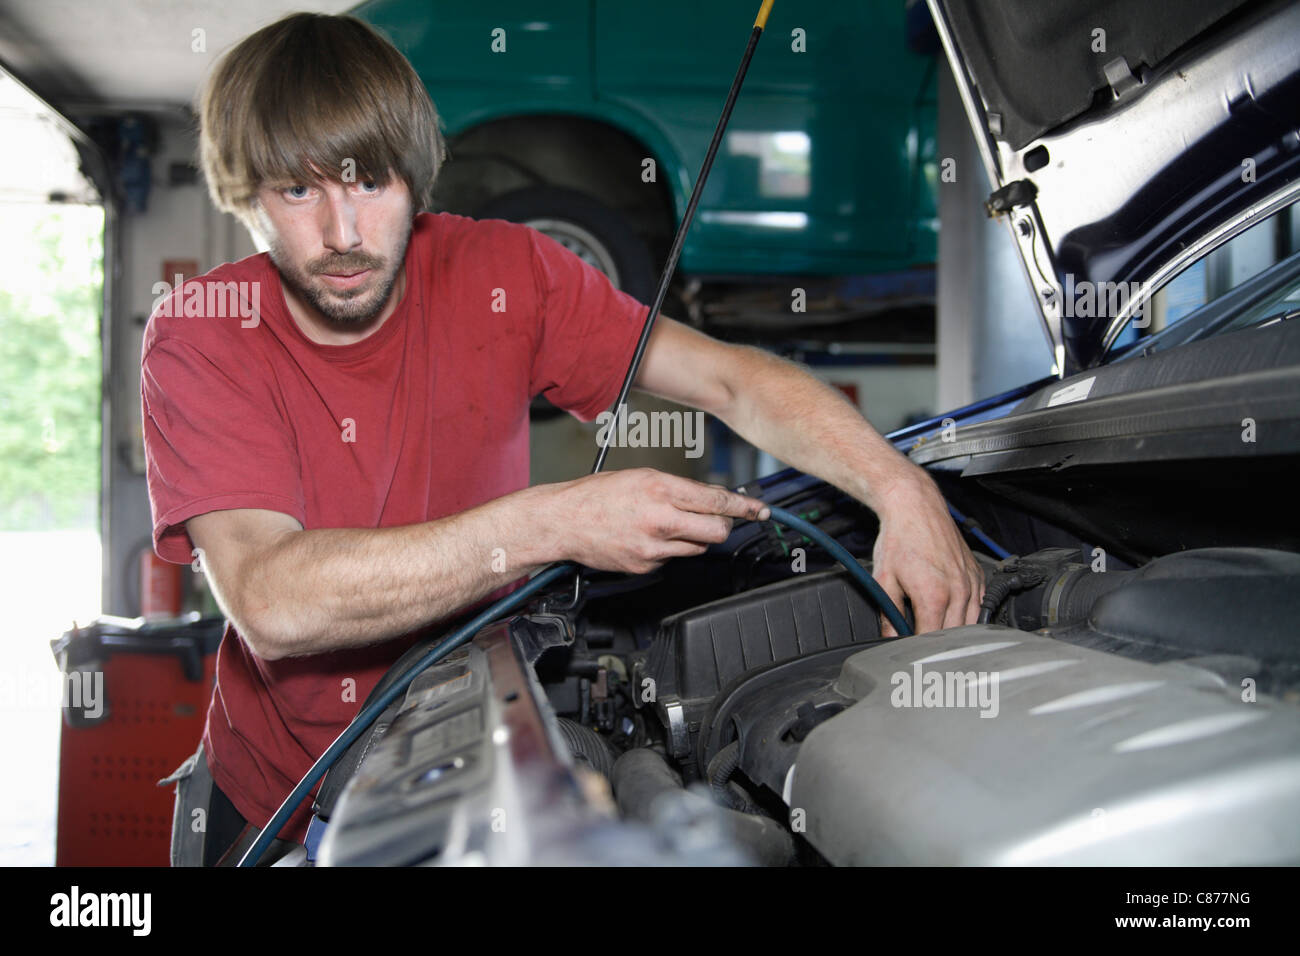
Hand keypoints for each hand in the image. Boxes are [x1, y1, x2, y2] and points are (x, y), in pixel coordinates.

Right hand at [552, 468, 769, 574]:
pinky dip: (668, 550)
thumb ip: (678, 488)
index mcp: (660, 488)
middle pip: (717, 531)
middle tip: (717, 520)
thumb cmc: (596, 495)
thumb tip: (709, 498)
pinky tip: (647, 538)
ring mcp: (652, 546)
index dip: (744, 507)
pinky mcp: (644, 565)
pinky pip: (672, 560)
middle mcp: (660, 518)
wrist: (562, 521)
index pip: (716, 500)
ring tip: (668, 525)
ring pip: (697, 548)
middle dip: (723, 526)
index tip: (760, 510)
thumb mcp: (641, 477)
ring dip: (694, 538)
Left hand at [869, 469, 984, 636]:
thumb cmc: (899, 538)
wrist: (915, 506)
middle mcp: (958, 591)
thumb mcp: (884, 579)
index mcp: (934, 596)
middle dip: (939, 647)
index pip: (931, 640)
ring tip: (941, 639)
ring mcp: (971, 582)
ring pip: (972, 624)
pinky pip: (981, 605)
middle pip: (954, 636)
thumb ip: (889, 615)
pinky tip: (957, 618)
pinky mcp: (977, 574)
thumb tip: (890, 639)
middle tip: (925, 652)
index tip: (912, 656)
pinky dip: (971, 616)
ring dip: (957, 633)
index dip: (920, 652)